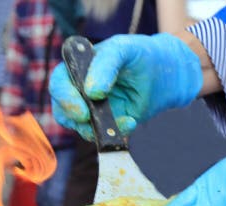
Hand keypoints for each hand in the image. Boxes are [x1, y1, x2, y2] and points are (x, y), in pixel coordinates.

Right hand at [49, 33, 202, 139]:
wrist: (166, 74)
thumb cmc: (141, 55)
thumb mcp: (123, 50)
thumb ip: (106, 65)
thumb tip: (92, 92)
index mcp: (78, 66)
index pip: (59, 83)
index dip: (65, 98)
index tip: (82, 109)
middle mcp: (80, 89)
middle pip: (63, 109)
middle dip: (76, 118)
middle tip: (91, 119)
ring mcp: (93, 108)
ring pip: (80, 127)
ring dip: (96, 129)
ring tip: (124, 120)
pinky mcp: (108, 123)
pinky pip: (103, 135)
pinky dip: (114, 133)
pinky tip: (131, 121)